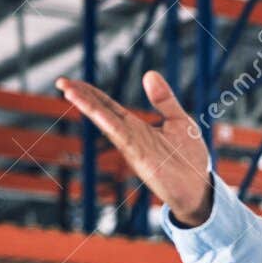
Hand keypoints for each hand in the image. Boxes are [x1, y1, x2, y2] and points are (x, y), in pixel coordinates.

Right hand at [54, 71, 212, 225]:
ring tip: (69, 91)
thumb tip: (150, 74)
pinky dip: (109, 124)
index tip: (72, 82)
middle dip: (81, 97)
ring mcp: (134, 147)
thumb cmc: (190, 159)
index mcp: (137, 127)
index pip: (109, 106)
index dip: (91, 93)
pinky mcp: (141, 158)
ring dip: (88, 107)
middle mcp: (131, 136)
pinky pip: (123, 138)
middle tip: (61, 82)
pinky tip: (96, 114)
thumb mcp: (179, 121)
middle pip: (102, 112)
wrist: (200, 189)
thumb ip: (164, 99)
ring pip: (107, 123)